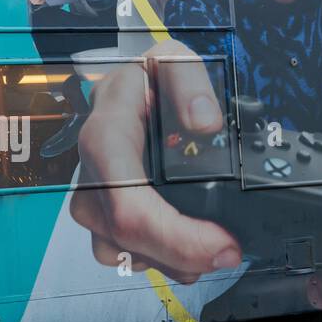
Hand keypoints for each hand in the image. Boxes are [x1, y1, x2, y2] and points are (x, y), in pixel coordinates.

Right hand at [69, 41, 241, 282]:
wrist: (132, 88)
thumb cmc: (151, 78)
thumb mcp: (174, 60)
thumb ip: (190, 81)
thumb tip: (204, 123)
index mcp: (106, 133)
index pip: (126, 202)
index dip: (174, 235)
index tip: (221, 242)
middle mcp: (90, 171)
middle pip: (122, 236)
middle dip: (182, 256)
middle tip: (231, 252)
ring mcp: (91, 197)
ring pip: (120, 252)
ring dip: (170, 261)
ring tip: (211, 246)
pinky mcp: (100, 215)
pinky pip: (121, 254)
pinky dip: (158, 257)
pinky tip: (184, 241)